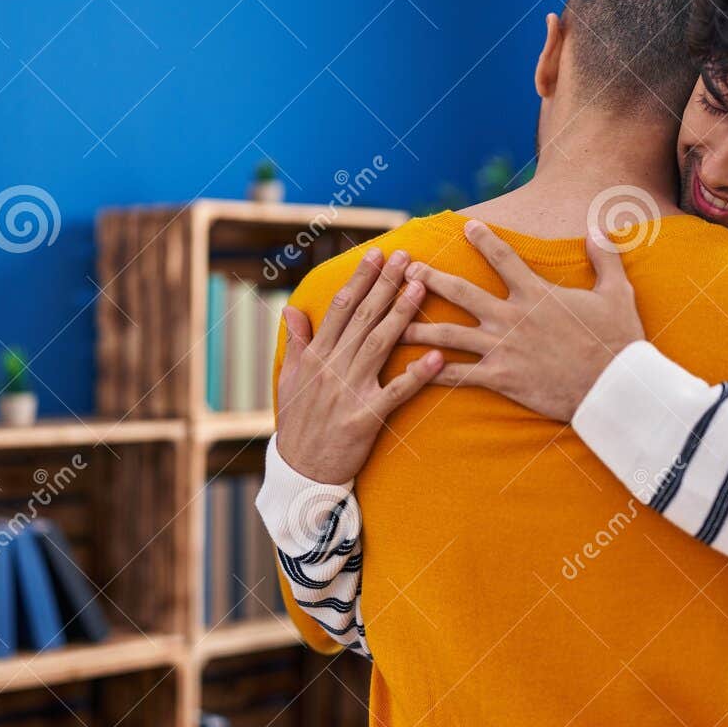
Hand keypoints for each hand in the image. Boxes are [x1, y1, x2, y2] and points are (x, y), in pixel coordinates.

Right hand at [275, 248, 443, 483]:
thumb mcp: (289, 380)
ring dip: (401, 314)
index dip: (360, 278)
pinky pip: (395, 393)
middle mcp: (331, 367)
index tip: (377, 254)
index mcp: (315, 356)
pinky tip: (438, 358)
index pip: (340, 307)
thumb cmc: (299, 424)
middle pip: (362, 317)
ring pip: (378, 345)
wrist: (301, 472)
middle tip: (407, 257)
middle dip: (385, 284)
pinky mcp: (365, 418)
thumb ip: (296, 343)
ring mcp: (348, 392)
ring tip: (420, 287)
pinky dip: (417, 376)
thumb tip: (291, 308)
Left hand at [400, 220, 644, 420]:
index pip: (503, 258)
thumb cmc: (618, 340)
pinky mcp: (501, 378)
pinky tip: (409, 373)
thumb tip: (598, 228)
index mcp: (536, 293)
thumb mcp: (617, 292)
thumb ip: (605, 258)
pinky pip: (459, 376)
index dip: (483, 239)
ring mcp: (503, 348)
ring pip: (449, 335)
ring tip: (392, 323)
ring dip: (418, 328)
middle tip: (406, 270)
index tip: (466, 226)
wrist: (615, 387)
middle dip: (430, 280)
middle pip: (461, 293)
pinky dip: (432, 374)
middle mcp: (512, 317)